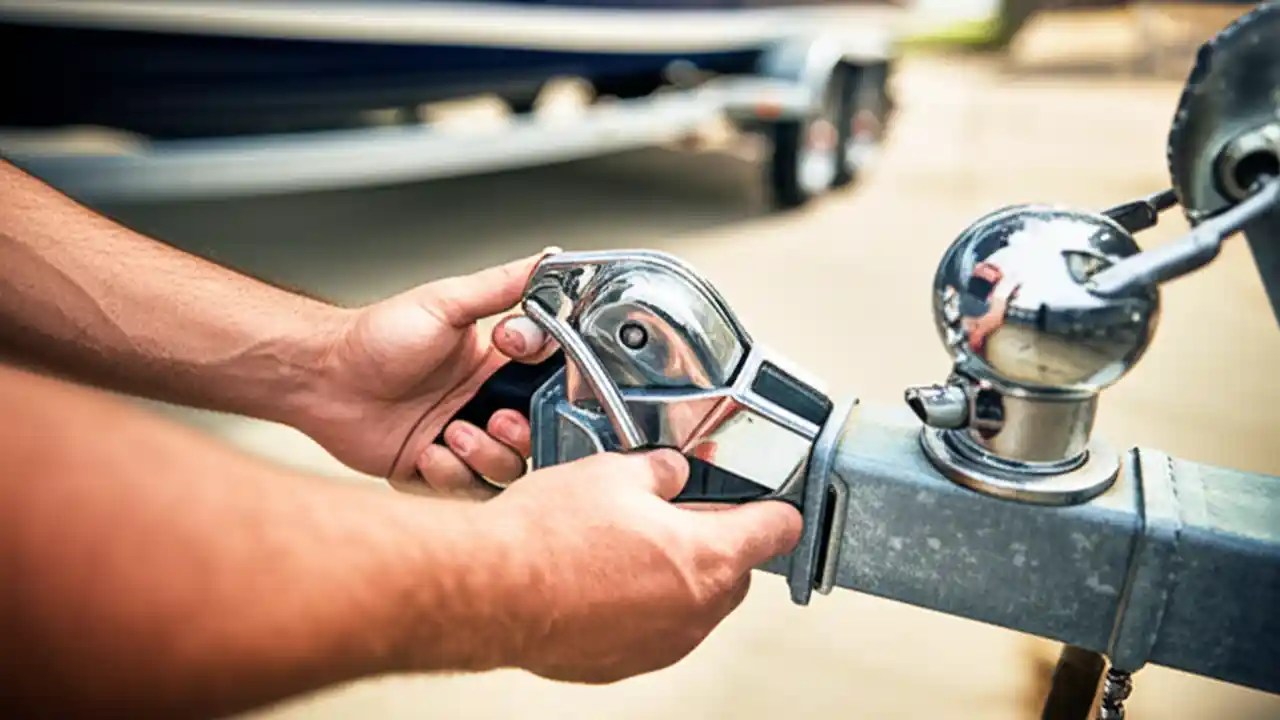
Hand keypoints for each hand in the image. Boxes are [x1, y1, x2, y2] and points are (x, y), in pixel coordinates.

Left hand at [299, 253, 551, 495]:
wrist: (323, 379)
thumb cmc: (375, 338)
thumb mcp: (445, 303)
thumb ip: (502, 285)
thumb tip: (547, 258)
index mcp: (494, 367)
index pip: (546, 383)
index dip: (545, 383)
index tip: (514, 361)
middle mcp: (482, 405)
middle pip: (534, 435)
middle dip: (520, 434)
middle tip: (495, 420)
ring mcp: (461, 440)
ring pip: (505, 468)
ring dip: (484, 456)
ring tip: (453, 434)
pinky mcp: (435, 470)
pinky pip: (465, 490)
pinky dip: (449, 474)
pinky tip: (425, 451)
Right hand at [480, 450, 801, 682]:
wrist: (491, 589)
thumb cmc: (547, 537)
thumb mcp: (614, 472)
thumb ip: (660, 471)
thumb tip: (671, 473)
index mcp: (707, 557)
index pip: (774, 532)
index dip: (777, 512)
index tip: (777, 509)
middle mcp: (693, 611)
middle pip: (735, 574)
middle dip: (718, 544)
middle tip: (678, 517)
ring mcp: (660, 644)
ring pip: (692, 605)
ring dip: (676, 578)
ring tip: (626, 546)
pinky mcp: (623, 663)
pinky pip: (652, 629)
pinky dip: (641, 606)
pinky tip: (602, 578)